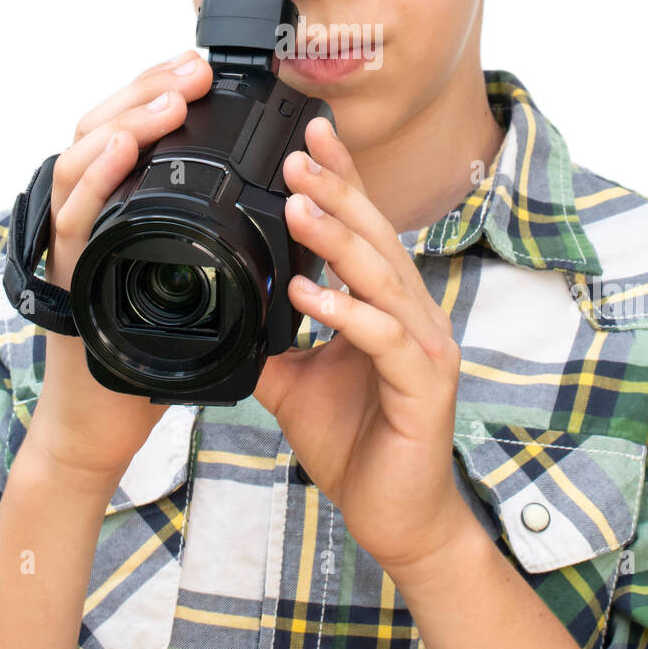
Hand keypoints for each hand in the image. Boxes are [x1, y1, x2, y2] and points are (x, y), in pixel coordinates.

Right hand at [23, 48, 213, 490]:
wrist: (103, 425)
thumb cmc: (144, 352)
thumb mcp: (181, 278)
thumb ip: (199, 235)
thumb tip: (256, 194)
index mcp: (115, 211)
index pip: (124, 131)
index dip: (157, 91)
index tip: (202, 67)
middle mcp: (84, 217)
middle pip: (99, 129)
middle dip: (147, 91)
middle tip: (194, 68)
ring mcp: (71, 243)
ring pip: (81, 160)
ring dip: (127, 121)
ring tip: (170, 96)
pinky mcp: (69, 276)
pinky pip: (75, 219)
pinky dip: (96, 179)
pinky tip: (121, 149)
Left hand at [252, 116, 471, 573]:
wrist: (396, 515)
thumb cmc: (357, 441)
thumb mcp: (295, 383)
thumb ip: (267, 340)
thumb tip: (221, 308)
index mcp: (384, 303)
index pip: (361, 227)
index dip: (339, 178)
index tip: (308, 134)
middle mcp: (411, 312)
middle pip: (375, 235)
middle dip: (336, 189)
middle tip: (296, 151)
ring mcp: (425, 344)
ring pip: (382, 275)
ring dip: (338, 238)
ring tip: (298, 204)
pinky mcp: (425, 383)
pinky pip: (384, 337)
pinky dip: (346, 312)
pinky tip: (308, 296)